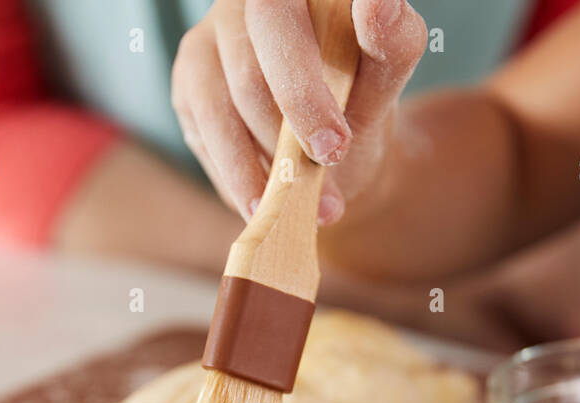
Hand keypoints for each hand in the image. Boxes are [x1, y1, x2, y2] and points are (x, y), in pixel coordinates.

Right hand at [172, 0, 425, 224]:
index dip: (303, 88)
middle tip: (330, 168)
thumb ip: (391, 40)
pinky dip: (239, 178)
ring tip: (309, 205)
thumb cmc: (360, 100)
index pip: (278, 19)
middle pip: (250, 73)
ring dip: (266, 168)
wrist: (334, 148)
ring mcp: (207, 41)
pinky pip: (204, 135)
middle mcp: (242, 3)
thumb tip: (379, 0)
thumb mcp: (386, 76)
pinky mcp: (188, 84)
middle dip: (290, 135)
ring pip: (221, 109)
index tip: (336, 143)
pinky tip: (269, 203)